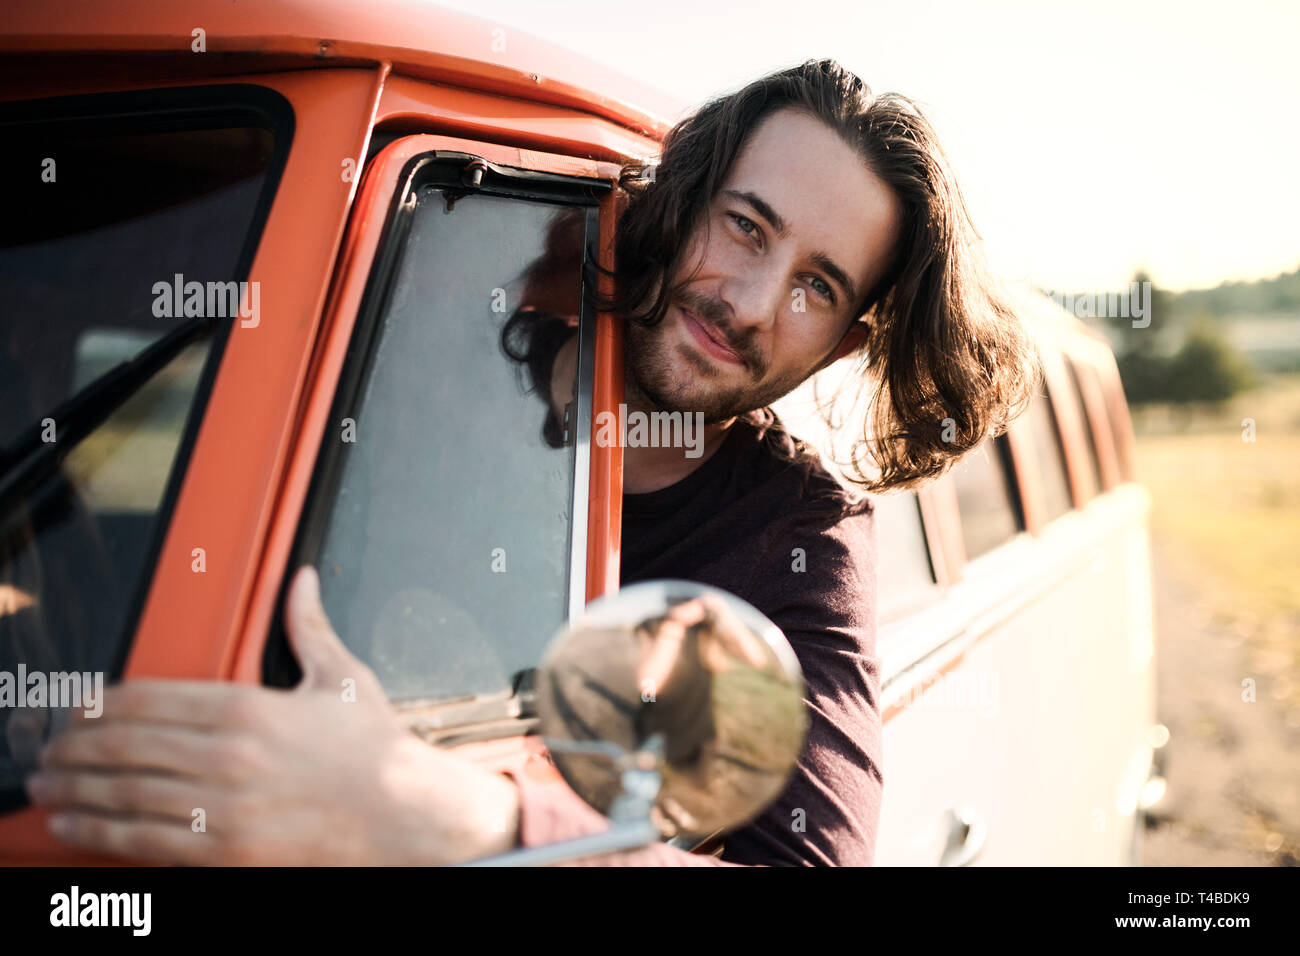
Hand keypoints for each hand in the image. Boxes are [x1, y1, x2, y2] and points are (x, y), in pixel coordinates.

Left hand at [25, 566, 520, 864]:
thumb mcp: (343, 678)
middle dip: (74, 746)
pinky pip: (142, 840)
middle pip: (122, 745)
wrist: (404, 816)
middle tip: (50, 747)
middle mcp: (227, 757)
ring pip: (122, 792)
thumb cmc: (374, 749)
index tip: (80, 706)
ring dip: (73, 786)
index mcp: (250, 708)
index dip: (100, 702)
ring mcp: (221, 808)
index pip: (148, 698)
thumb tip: (302, 579)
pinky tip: (75, 821)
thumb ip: (309, 626)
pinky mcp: (224, 852)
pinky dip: (98, 829)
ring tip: (47, 781)